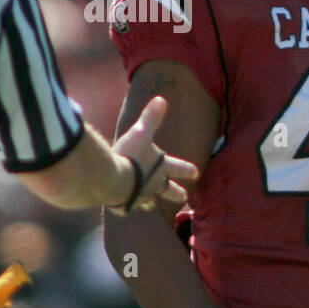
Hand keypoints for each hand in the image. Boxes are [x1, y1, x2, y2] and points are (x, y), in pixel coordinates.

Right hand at [109, 96, 197, 213]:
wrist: (112, 180)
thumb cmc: (129, 155)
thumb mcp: (140, 133)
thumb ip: (151, 118)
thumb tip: (161, 99)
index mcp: (162, 168)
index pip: (179, 168)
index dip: (187, 169)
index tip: (196, 173)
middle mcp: (155, 186)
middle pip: (169, 191)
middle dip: (176, 194)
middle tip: (184, 197)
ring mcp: (140, 198)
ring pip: (148, 202)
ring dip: (150, 202)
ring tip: (150, 205)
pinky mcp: (123, 206)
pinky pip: (125, 207)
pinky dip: (124, 207)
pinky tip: (122, 208)